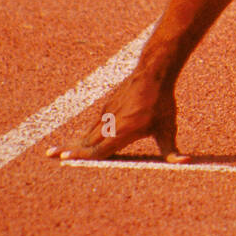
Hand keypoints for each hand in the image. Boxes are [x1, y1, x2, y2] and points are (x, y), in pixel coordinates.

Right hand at [46, 68, 188, 162]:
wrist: (153, 71)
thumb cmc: (162, 102)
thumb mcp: (167, 128)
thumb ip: (172, 150)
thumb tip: (185, 164)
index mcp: (123, 131)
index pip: (99, 148)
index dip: (83, 156)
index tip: (65, 159)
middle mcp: (111, 123)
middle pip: (87, 141)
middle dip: (69, 150)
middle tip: (50, 156)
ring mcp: (107, 113)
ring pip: (88, 132)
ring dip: (73, 143)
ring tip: (56, 150)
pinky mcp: (108, 106)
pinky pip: (94, 124)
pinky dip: (84, 134)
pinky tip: (80, 140)